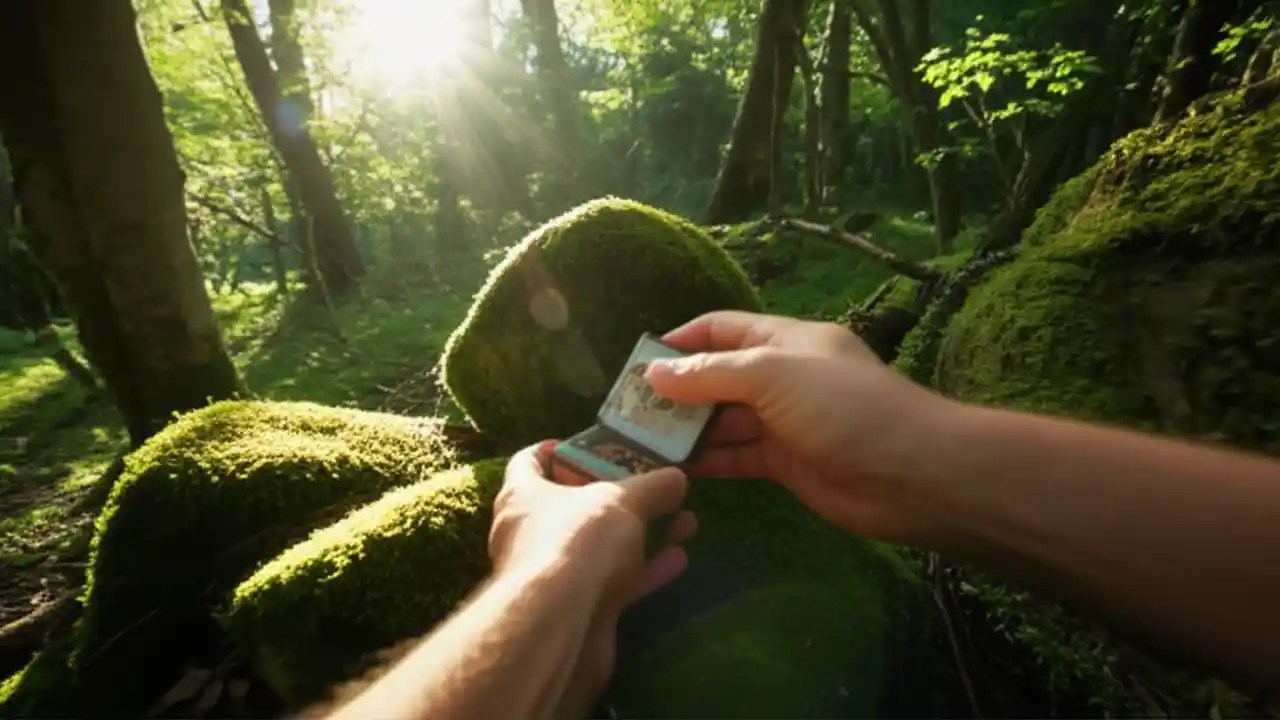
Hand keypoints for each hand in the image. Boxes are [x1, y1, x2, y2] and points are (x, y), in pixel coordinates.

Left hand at [488, 444, 697, 715]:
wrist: (558, 626)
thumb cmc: (577, 542)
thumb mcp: (622, 500)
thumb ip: (652, 486)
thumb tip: (677, 477)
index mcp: (523, 495)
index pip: (528, 461)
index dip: (554, 450)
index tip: (588, 446)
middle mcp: (528, 534)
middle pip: (572, 507)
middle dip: (617, 499)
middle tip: (651, 489)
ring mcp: (550, 576)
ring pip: (599, 548)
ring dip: (641, 536)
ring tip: (682, 523)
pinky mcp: (573, 610)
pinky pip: (611, 582)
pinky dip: (643, 572)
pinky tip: (677, 561)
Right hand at [646, 311, 955, 544]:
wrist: (911, 474)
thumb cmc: (843, 407)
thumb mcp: (772, 375)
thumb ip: (711, 374)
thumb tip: (654, 372)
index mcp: (787, 340)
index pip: (723, 329)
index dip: (682, 341)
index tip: (638, 363)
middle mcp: (784, 377)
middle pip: (719, 376)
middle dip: (677, 391)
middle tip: (627, 412)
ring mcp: (787, 422)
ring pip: (725, 420)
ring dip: (687, 429)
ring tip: (638, 442)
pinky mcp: (788, 464)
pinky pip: (738, 456)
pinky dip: (709, 460)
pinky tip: (673, 467)